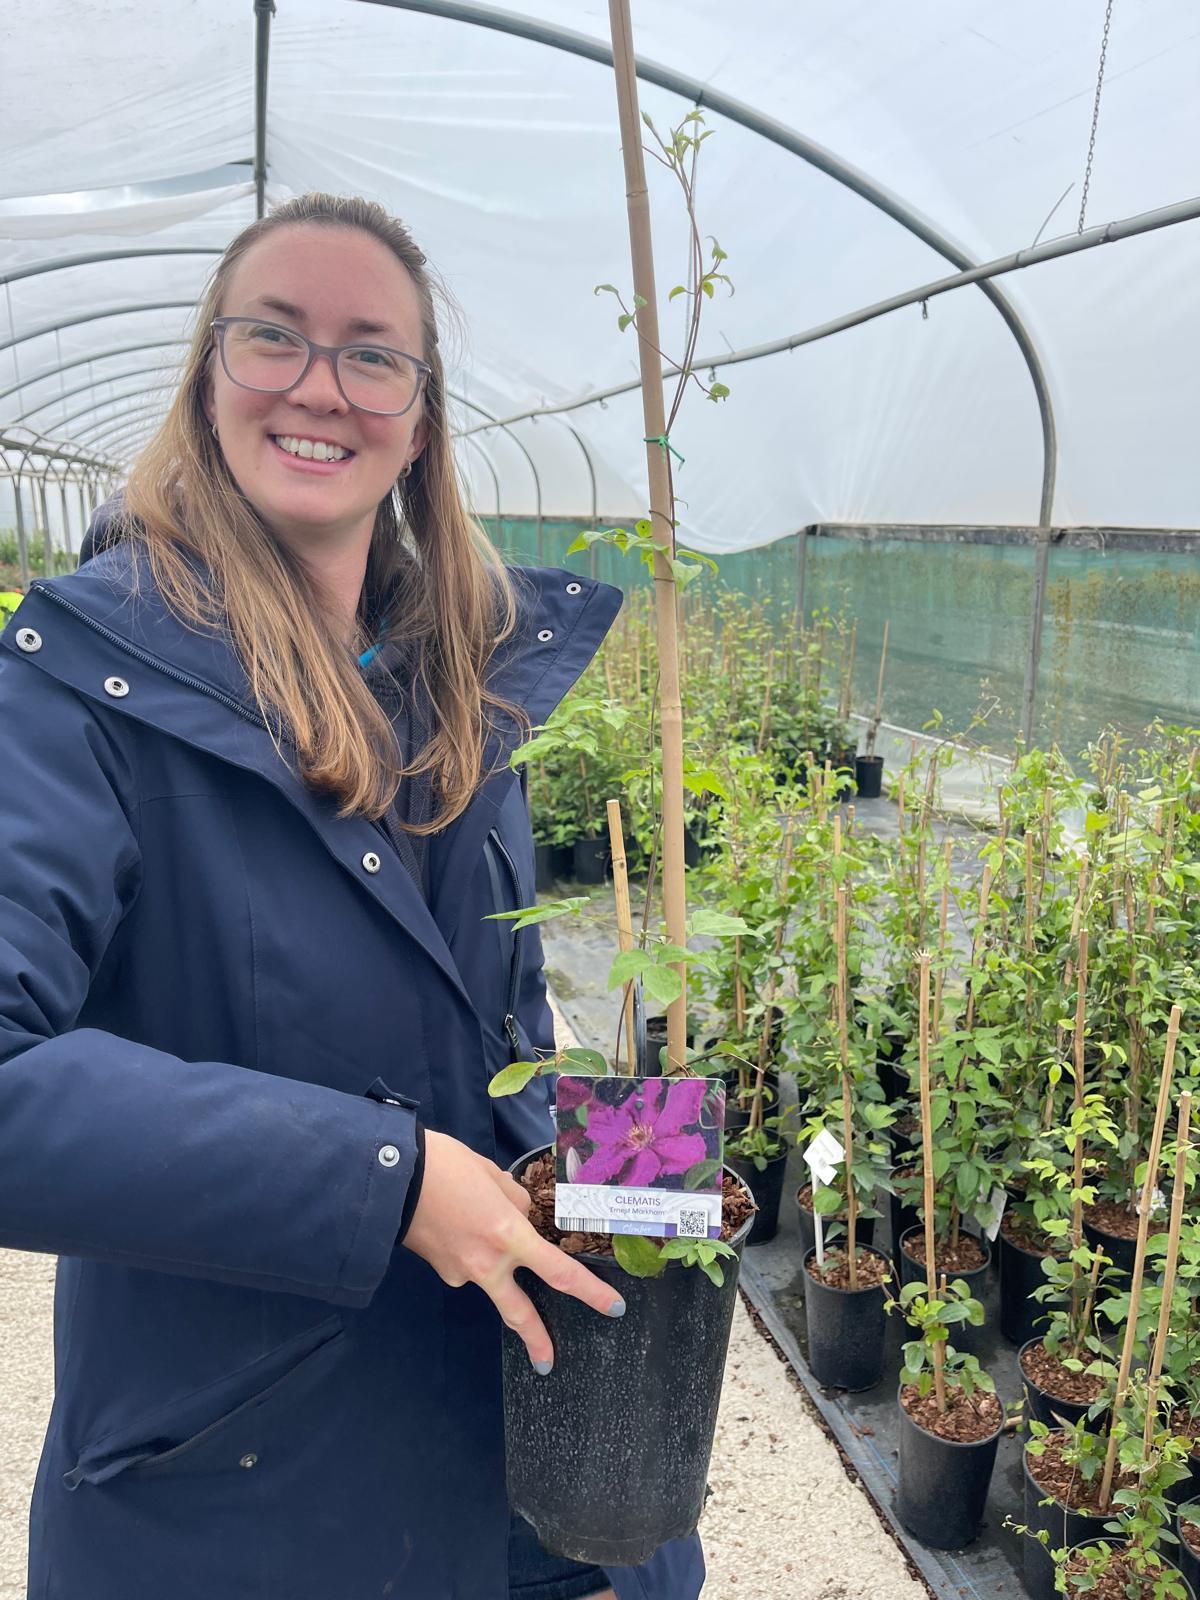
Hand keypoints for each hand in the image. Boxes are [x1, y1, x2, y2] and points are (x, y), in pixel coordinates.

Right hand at [402, 1130, 623, 1369]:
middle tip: (547, 1363)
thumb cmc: (446, 1166)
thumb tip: (520, 1215)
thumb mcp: (491, 1174)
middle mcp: (488, 1263)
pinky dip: (467, 1248)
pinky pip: (464, 1264)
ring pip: (490, 1280)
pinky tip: (453, 1222)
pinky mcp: (440, 1270)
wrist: (391, 1180)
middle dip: (537, 1340)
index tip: (613, 1308)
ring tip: (471, 1219)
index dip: (590, 1292)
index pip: (560, 1272)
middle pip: (520, 1312)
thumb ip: (513, 1199)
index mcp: (509, 1235)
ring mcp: (461, 1272)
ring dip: (493, 1267)